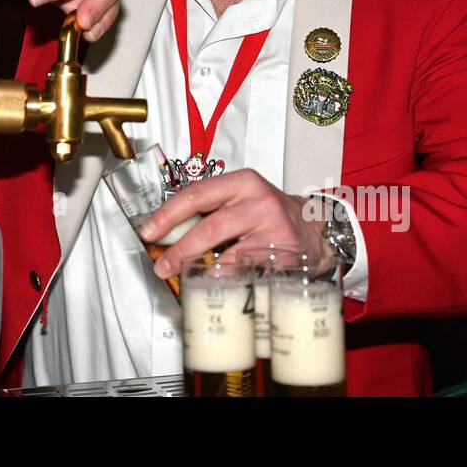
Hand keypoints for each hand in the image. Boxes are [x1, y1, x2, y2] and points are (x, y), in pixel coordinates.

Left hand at [137, 169, 333, 277]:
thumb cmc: (270, 214)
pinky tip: (213, 284)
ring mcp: (273, 229)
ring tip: (183, 277)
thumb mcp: (242, 199)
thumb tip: (168, 233)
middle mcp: (258, 202)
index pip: (196, 194)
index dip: (168, 214)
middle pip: (210, 226)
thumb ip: (211, 210)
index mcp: (242, 183)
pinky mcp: (282, 255)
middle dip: (180, 249)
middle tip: (163, 265)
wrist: (316, 227)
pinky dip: (226, 280)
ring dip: (200, 269)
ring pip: (228, 253)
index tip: (150, 231)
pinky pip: (247, 272)